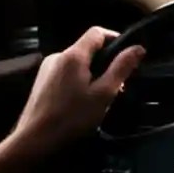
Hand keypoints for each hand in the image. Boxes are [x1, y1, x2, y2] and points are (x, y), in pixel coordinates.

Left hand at [9, 27, 144, 160]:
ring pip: (78, 63)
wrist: (35, 140)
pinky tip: (83, 102)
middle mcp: (58, 56)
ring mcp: (47, 69)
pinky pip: (67, 73)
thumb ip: (121, 68)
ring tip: (102, 97)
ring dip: (94, 74)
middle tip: (119, 84)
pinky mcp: (42, 82)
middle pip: (88, 49)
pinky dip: (80, 81)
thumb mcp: (104, 94)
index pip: (97, 32)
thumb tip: (138, 48)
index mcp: (73, 55)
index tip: (128, 55)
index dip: (115, 38)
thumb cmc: (72, 116)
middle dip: (106, 62)